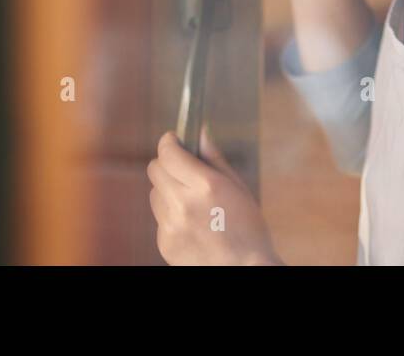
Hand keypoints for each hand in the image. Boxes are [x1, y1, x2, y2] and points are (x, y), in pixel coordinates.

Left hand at [147, 127, 280, 265]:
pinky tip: (192, 224)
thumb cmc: (249, 230)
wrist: (243, 271)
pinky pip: (159, 218)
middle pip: (155, 169)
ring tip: (192, 202)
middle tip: (183, 168)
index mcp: (205, 186)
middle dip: (167, 164)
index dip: (169, 142)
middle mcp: (183, 203)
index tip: (174, 140)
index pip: (168, 152)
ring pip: (155, 193)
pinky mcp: (164, 243)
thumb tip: (200, 132)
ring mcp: (170, 225)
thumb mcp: (238, 189)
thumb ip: (215, 158)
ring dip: (167, 190)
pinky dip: (170, 214)